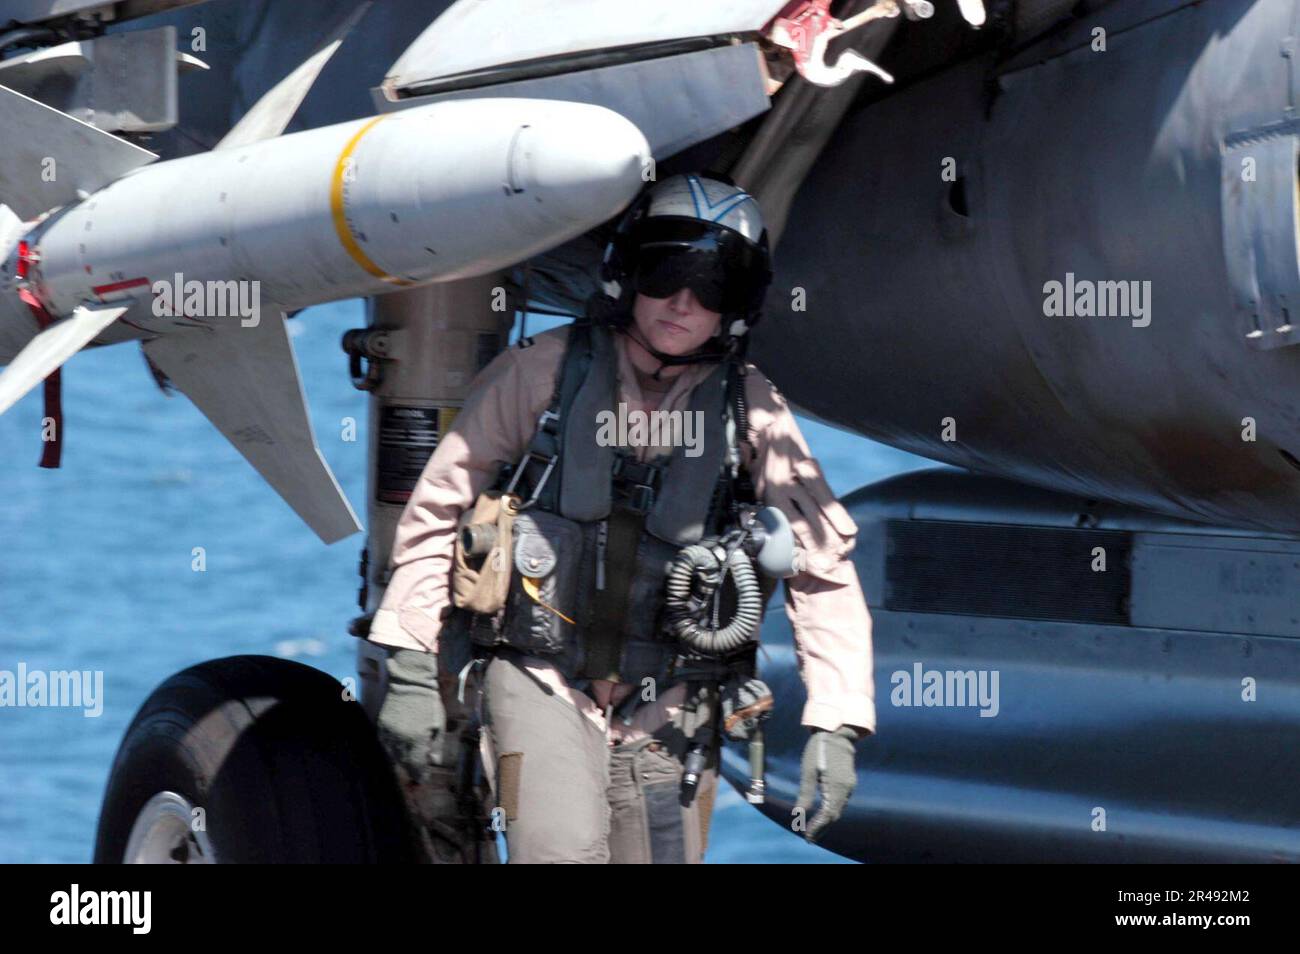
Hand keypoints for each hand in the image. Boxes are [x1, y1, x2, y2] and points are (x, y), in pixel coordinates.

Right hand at [374, 647, 447, 778]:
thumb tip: (433, 762)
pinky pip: (384, 746)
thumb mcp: (438, 724)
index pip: (416, 767)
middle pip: (403, 764)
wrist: (410, 682)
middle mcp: (399, 740)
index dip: (420, 776)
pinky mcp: (380, 726)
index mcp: (416, 741)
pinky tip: (396, 751)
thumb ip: (436, 745)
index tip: (423, 779)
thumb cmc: (428, 702)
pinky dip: (390, 751)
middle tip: (416, 774)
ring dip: (400, 762)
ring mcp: (388, 734)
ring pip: (391, 757)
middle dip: (410, 770)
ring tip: (407, 763)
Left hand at [795, 726, 858, 842]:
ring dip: (827, 820)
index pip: (828, 815)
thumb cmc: (819, 749)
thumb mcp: (808, 770)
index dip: (818, 828)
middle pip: (835, 814)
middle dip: (822, 827)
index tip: (808, 837)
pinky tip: (824, 813)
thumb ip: (806, 793)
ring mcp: (849, 785)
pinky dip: (832, 809)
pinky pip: (841, 800)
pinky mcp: (849, 781)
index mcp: (836, 786)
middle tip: (809, 837)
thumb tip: (799, 813)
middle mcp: (846, 788)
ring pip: (838, 808)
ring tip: (814, 829)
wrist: (837, 732)